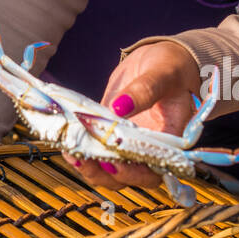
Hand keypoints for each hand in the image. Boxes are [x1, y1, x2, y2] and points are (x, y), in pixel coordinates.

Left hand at [66, 40, 203, 190]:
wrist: (157, 61)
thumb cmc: (171, 67)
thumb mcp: (163, 74)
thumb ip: (145, 90)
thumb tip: (119, 107)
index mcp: (170, 139)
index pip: (155, 169)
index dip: (135, 174)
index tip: (114, 164)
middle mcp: (149, 148)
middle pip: (130, 177)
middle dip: (106, 174)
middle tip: (85, 159)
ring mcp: (127, 143)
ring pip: (109, 170)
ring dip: (90, 167)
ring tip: (72, 153)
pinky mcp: (108, 134)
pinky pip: (96, 150)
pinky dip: (82, 151)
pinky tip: (68, 143)